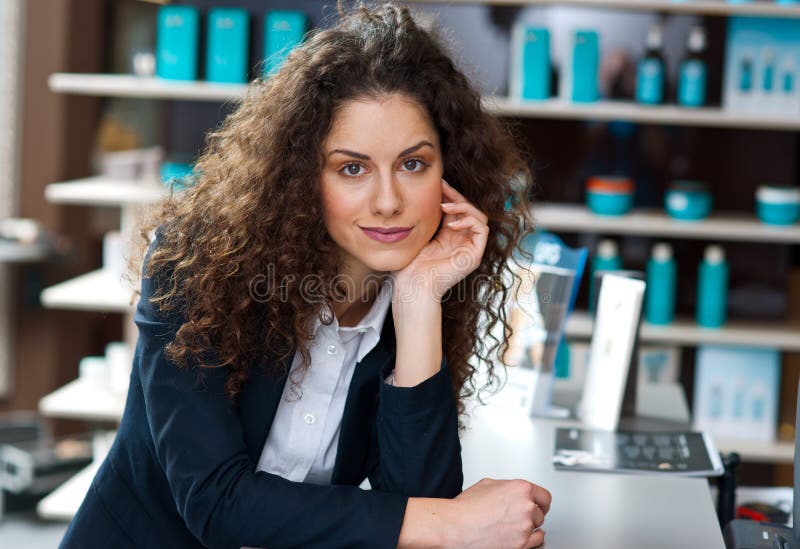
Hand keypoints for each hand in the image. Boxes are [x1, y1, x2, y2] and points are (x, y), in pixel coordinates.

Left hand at [392, 179, 488, 302]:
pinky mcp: (475, 255)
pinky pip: (482, 230)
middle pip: (470, 210)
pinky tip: (452, 223)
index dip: (451, 195)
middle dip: (457, 196)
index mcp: (450, 237)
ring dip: (464, 206)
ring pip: (479, 217)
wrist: (413, 286)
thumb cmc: (410, 265)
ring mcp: (470, 249)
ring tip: (445, 206)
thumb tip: (428, 194)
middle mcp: (462, 241)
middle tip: (443, 187)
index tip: (439, 184)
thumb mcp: (420, 234)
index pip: (458, 210)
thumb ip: (429, 217)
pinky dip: (469, 221)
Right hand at [446, 478, 551, 548]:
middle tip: (517, 515)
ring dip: (529, 526)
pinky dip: (530, 539)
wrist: (456, 527)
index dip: (540, 501)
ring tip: (512, 525)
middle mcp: (526, 507)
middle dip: (531, 513)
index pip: (544, 496)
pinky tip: (520, 535)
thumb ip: (507, 486)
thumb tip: (513, 491)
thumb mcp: (488, 484)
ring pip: (538, 527)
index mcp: (521, 488)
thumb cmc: (467, 507)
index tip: (538, 505)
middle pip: (540, 512)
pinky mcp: (522, 544)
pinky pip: (537, 542)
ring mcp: (525, 527)